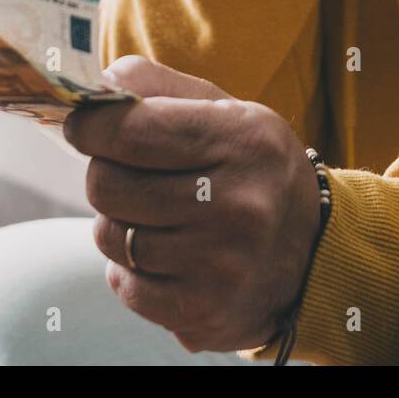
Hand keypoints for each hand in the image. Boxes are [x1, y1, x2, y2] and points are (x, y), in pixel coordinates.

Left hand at [63, 55, 322, 352]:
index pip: (130, 130)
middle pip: (107, 185)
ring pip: (109, 236)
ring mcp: (221, 264)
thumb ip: (155, 86)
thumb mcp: (224, 109)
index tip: (85, 126)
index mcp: (242, 140)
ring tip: (158, 217)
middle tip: (131, 174)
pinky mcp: (203, 311)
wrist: (313, 252)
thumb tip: (93, 87)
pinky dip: (131, 270)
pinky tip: (166, 257)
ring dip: (119, 224)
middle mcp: (238, 204)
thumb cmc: (250, 168)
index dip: (90, 125)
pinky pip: (124, 285)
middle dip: (106, 175)